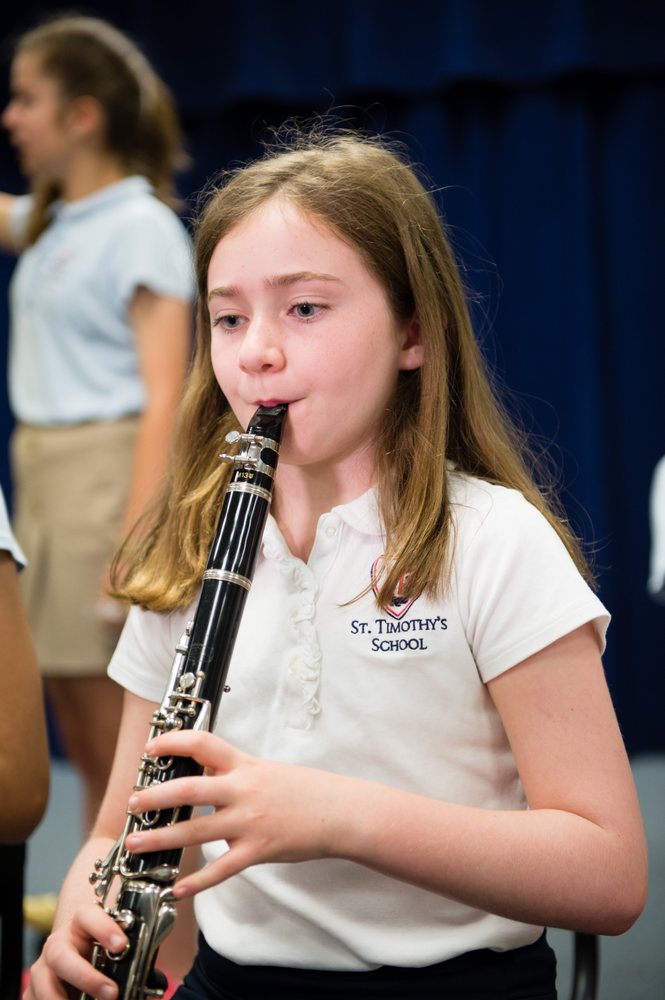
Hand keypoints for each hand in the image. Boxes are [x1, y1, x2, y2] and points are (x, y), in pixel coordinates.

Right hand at [24, 903, 126, 999]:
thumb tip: (151, 984)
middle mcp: (58, 943)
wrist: (76, 955)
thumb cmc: (101, 953)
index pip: (87, 916)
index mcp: (81, 925)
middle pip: (61, 954)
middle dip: (86, 977)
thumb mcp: (114, 950)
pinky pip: (36, 999)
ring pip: (44, 981)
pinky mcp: (33, 989)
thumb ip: (130, 960)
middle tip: (112, 994)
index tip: (121, 945)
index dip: (104, 928)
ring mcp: (43, 968)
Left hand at [124, 731, 351, 897]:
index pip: (204, 743)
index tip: (151, 748)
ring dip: (161, 839)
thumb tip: (199, 764)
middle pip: (189, 788)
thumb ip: (231, 768)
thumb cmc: (301, 789)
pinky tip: (176, 889)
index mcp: (244, 765)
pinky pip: (220, 869)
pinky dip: (196, 883)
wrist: (338, 811)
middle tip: (133, 803)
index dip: (174, 741)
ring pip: (196, 830)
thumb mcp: (264, 768)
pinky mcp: (257, 850)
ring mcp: (249, 821)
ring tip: (136, 844)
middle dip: (155, 796)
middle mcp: (243, 790)